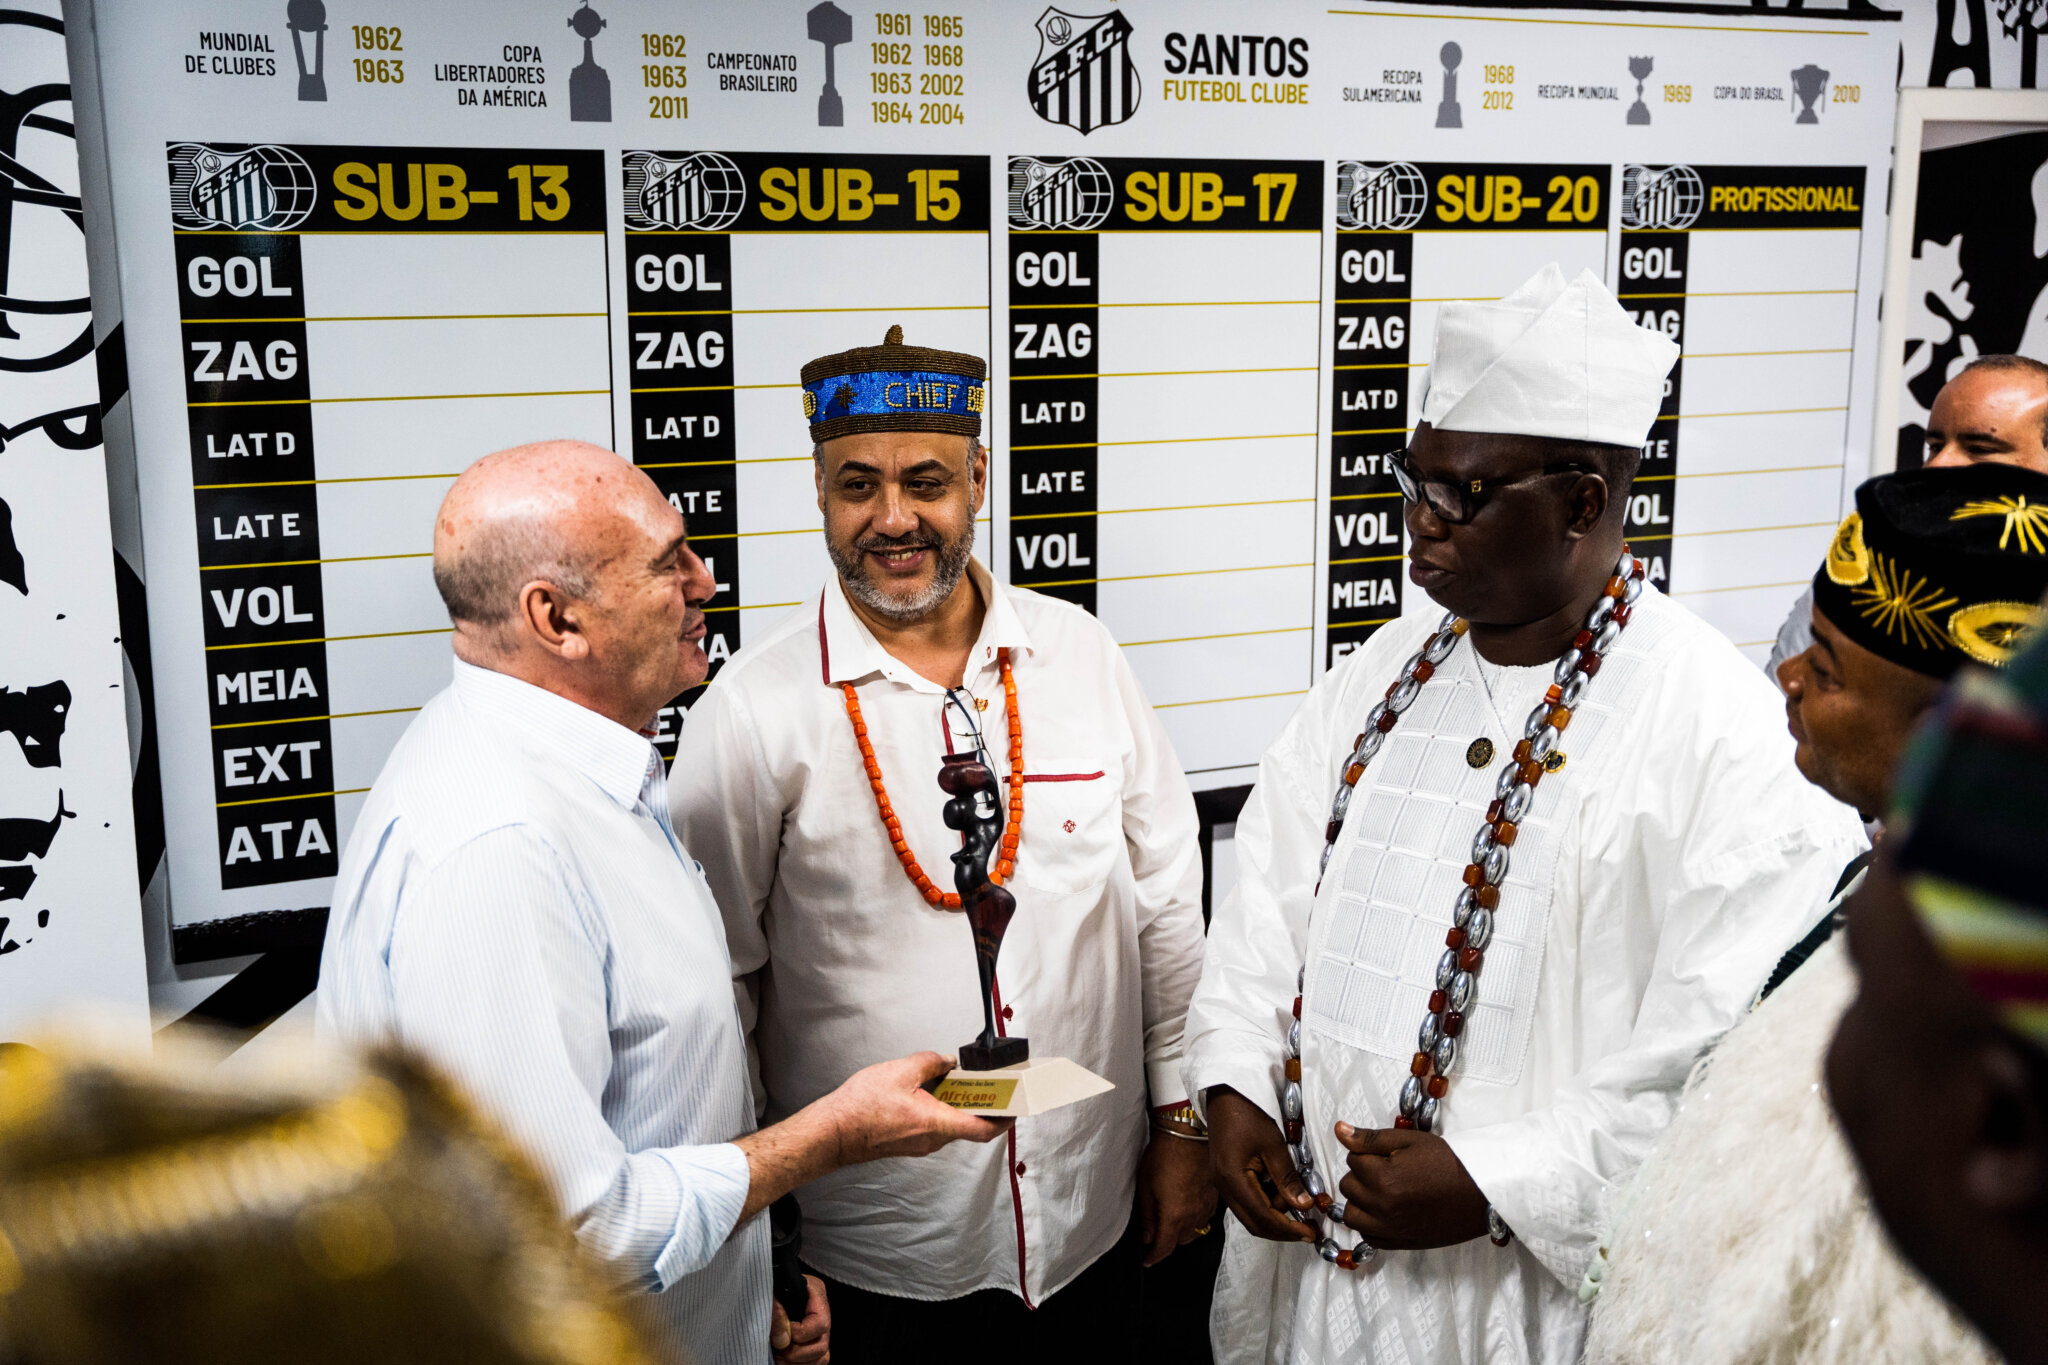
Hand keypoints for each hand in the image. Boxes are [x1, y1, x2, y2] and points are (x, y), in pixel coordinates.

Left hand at [771, 1274, 829, 1364]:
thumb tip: (782, 1342)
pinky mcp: (812, 1344)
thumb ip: (776, 1312)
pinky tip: (782, 1360)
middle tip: (777, 1349)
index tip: (782, 1331)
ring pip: (822, 1358)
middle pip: (822, 1345)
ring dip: (797, 1363)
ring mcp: (820, 1331)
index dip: (800, 1333)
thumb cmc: (769, 1289)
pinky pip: (815, 1363)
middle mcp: (823, 1314)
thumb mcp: (771, 1293)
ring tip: (778, 1357)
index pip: (820, 1324)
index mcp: (816, 1294)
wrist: (764, 1288)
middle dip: (796, 1353)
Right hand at [820, 1052, 1012, 1163]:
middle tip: (987, 1085)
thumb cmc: (861, 1108)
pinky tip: (928, 1092)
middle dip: (981, 1105)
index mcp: (937, 1124)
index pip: (983, 1129)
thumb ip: (930, 1063)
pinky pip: (933, 1127)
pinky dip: (939, 1110)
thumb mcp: (900, 1071)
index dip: (1004, 1120)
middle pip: (968, 1126)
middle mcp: (932, 1140)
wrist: (833, 1132)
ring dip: (957, 1106)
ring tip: (955, 1082)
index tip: (1016, 1108)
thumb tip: (946, 1061)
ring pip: (950, 1126)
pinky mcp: (907, 1143)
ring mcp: (919, 1144)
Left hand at [1137, 1126, 1218, 1265]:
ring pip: (1194, 1232)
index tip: (1147, 1260)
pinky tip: (1186, 1210)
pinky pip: (1205, 1218)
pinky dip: (1195, 1220)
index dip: (1154, 1257)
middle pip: (1180, 1242)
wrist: (1188, 1133)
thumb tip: (1147, 1237)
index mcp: (1174, 1216)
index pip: (1165, 1248)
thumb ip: (1147, 1216)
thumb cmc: (1164, 1155)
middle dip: (1166, 1242)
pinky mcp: (1214, 1196)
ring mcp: (1206, 1206)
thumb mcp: (1146, 1186)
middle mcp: (1194, 1216)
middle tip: (1154, 1234)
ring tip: (1170, 1222)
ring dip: (1181, 1232)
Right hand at [1204, 1086, 1313, 1242]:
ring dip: (1276, 1216)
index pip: (1263, 1217)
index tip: (1311, 1233)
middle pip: (1254, 1224)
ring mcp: (1222, 1184)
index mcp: (1232, 1179)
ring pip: (1250, 1215)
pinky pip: (1247, 1202)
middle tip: (1309, 1229)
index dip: (1288, 1230)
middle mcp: (1223, 1187)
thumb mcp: (1273, 1144)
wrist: (1224, 1094)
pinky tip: (1284, 1193)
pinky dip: (1267, 1204)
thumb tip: (1305, 1206)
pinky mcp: (1226, 1178)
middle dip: (1282, 1230)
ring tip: (1300, 1202)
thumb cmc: (1248, 1113)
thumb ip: (1287, 1178)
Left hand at [1332, 1121, 1489, 1249]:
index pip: (1352, 1159)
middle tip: (1388, 1170)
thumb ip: (1370, 1138)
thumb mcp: (1409, 1141)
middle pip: (1348, 1186)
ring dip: (1361, 1200)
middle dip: (1362, 1175)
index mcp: (1382, 1178)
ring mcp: (1389, 1228)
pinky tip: (1386, 1212)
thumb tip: (1339, 1129)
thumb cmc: (1447, 1162)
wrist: (1480, 1193)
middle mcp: (1381, 1207)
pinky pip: (1367, 1236)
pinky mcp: (1399, 1243)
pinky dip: (1370, 1224)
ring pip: (1351, 1214)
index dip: (1368, 1153)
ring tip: (1383, 1190)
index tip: (1389, 1155)